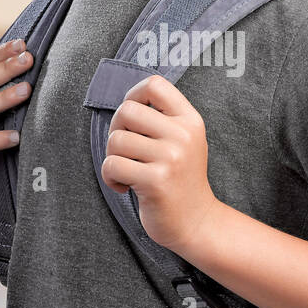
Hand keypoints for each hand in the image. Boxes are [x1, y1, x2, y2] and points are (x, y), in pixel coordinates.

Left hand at [101, 73, 219, 255]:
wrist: (197, 222)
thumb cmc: (181, 180)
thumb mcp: (184, 141)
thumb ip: (162, 118)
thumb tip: (127, 102)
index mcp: (190, 120)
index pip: (155, 84)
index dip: (134, 95)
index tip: (132, 119)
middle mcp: (183, 135)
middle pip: (128, 110)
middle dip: (116, 129)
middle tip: (125, 150)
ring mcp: (171, 158)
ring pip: (116, 139)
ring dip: (113, 157)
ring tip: (128, 171)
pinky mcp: (155, 181)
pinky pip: (112, 165)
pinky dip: (110, 177)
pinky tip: (124, 186)